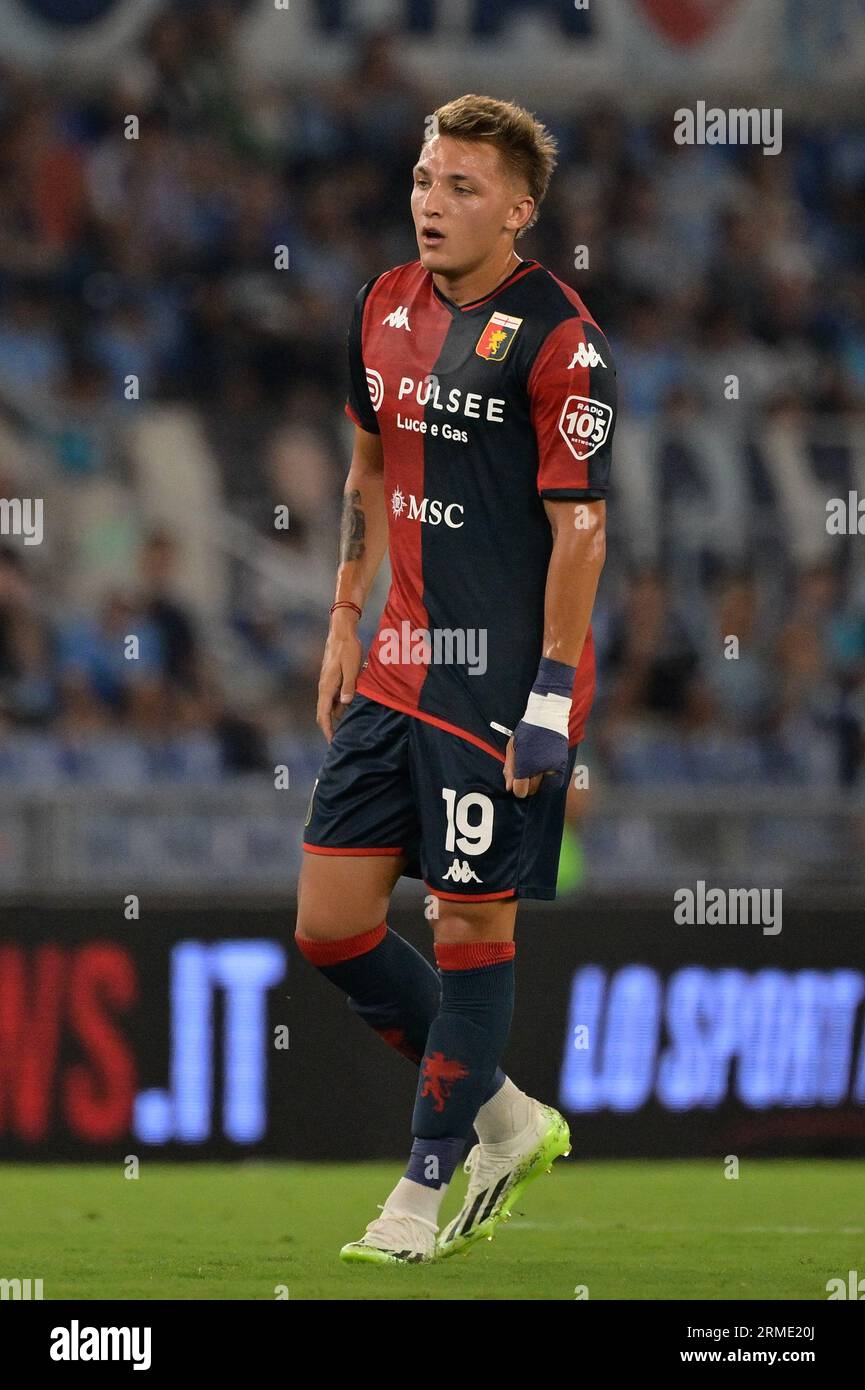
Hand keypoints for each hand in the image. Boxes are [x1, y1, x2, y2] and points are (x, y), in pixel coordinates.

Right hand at [316, 617, 362, 742]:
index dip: (328, 731)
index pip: (323, 715)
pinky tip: (349, 710)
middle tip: (339, 743)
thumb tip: (345, 704)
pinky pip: (333, 699)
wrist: (341, 633)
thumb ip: (349, 686)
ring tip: (348, 730)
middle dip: (330, 729)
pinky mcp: (331, 680)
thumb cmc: (348, 650)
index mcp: (327, 687)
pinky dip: (339, 707)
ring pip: (329, 707)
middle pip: (324, 714)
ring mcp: (326, 684)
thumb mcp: (352, 668)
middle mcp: (324, 688)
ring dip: (336, 718)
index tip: (332, 743)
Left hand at [504, 722, 567, 798]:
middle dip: (526, 784)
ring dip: (538, 783)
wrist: (548, 718)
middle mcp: (541, 768)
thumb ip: (509, 769)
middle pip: (531, 790)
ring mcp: (554, 768)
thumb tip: (509, 788)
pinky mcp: (563, 766)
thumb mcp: (512, 748)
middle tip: (525, 771)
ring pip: (543, 788)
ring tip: (535, 770)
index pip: (520, 790)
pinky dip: (549, 782)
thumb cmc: (527, 732)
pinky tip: (544, 772)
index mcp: (526, 763)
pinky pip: (555, 783)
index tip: (516, 781)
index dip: (516, 787)